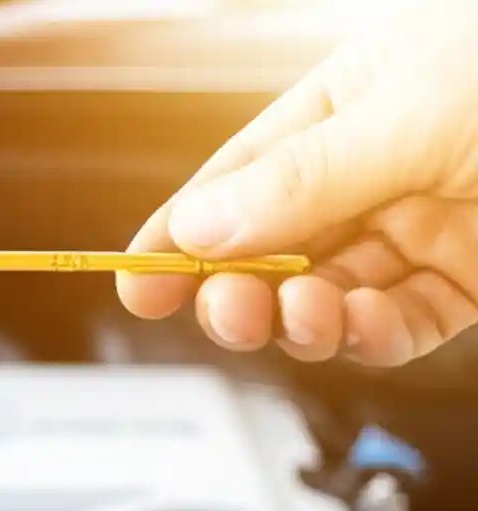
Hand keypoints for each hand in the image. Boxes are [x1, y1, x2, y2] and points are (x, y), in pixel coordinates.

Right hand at [116, 0, 477, 367]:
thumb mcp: (408, 114)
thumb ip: (301, 179)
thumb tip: (201, 226)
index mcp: (341, 105)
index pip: (235, 179)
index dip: (179, 230)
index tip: (137, 279)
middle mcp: (373, 169)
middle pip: (275, 246)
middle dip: (241, 285)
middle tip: (224, 310)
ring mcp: (423, 223)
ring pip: (333, 291)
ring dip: (308, 316)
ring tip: (305, 317)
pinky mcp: (471, 275)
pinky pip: (404, 320)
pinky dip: (376, 334)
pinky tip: (364, 326)